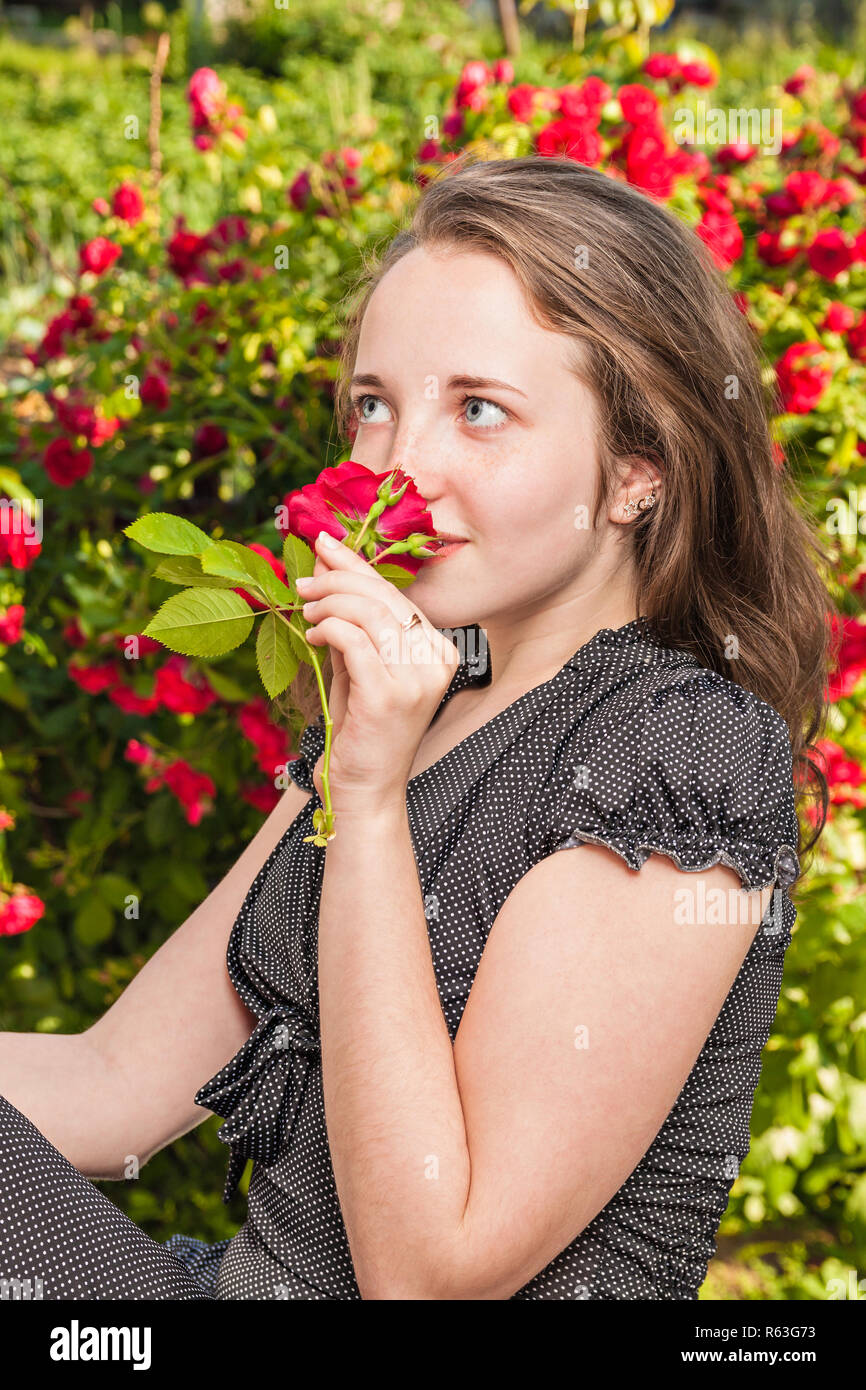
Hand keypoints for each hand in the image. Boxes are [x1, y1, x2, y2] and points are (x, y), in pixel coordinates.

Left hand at [300, 532, 459, 808]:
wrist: (364, 789)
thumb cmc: (360, 729)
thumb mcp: (358, 665)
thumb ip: (349, 619)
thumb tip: (326, 565)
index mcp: (440, 651)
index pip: (396, 595)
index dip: (358, 566)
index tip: (325, 545)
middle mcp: (437, 662)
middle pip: (384, 598)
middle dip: (338, 580)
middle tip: (303, 582)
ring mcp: (418, 679)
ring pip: (369, 613)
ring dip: (329, 604)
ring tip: (306, 612)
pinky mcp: (390, 695)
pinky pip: (355, 641)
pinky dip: (329, 629)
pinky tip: (313, 634)